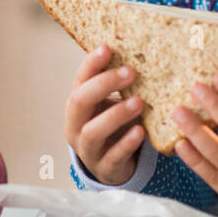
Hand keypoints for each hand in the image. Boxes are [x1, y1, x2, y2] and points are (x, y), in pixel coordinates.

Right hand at [64, 44, 146, 185]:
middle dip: (103, 84)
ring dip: (116, 114)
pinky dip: (126, 143)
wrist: (112, 165)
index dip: (91, 64)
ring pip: (93, 131)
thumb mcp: (109, 103)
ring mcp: (88, 149)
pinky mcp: (105, 168)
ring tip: (139, 102)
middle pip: (80, 102)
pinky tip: (141, 131)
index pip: (79, 80)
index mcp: (77, 105)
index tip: (108, 48)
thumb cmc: (112, 126)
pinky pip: (113, 156)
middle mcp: (76, 125)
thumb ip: (117, 84)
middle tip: (131, 72)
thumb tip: (140, 51)